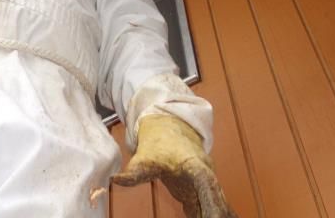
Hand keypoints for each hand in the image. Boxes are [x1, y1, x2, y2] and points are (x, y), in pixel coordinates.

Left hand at [113, 114, 236, 217]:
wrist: (170, 125)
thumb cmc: (158, 140)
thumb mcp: (144, 157)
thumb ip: (134, 172)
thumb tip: (115, 180)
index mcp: (194, 165)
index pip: (207, 185)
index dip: (213, 203)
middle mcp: (206, 173)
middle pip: (217, 198)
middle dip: (219, 213)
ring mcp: (206, 182)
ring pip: (217, 202)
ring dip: (218, 213)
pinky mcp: (200, 190)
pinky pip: (210, 206)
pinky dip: (212, 215)